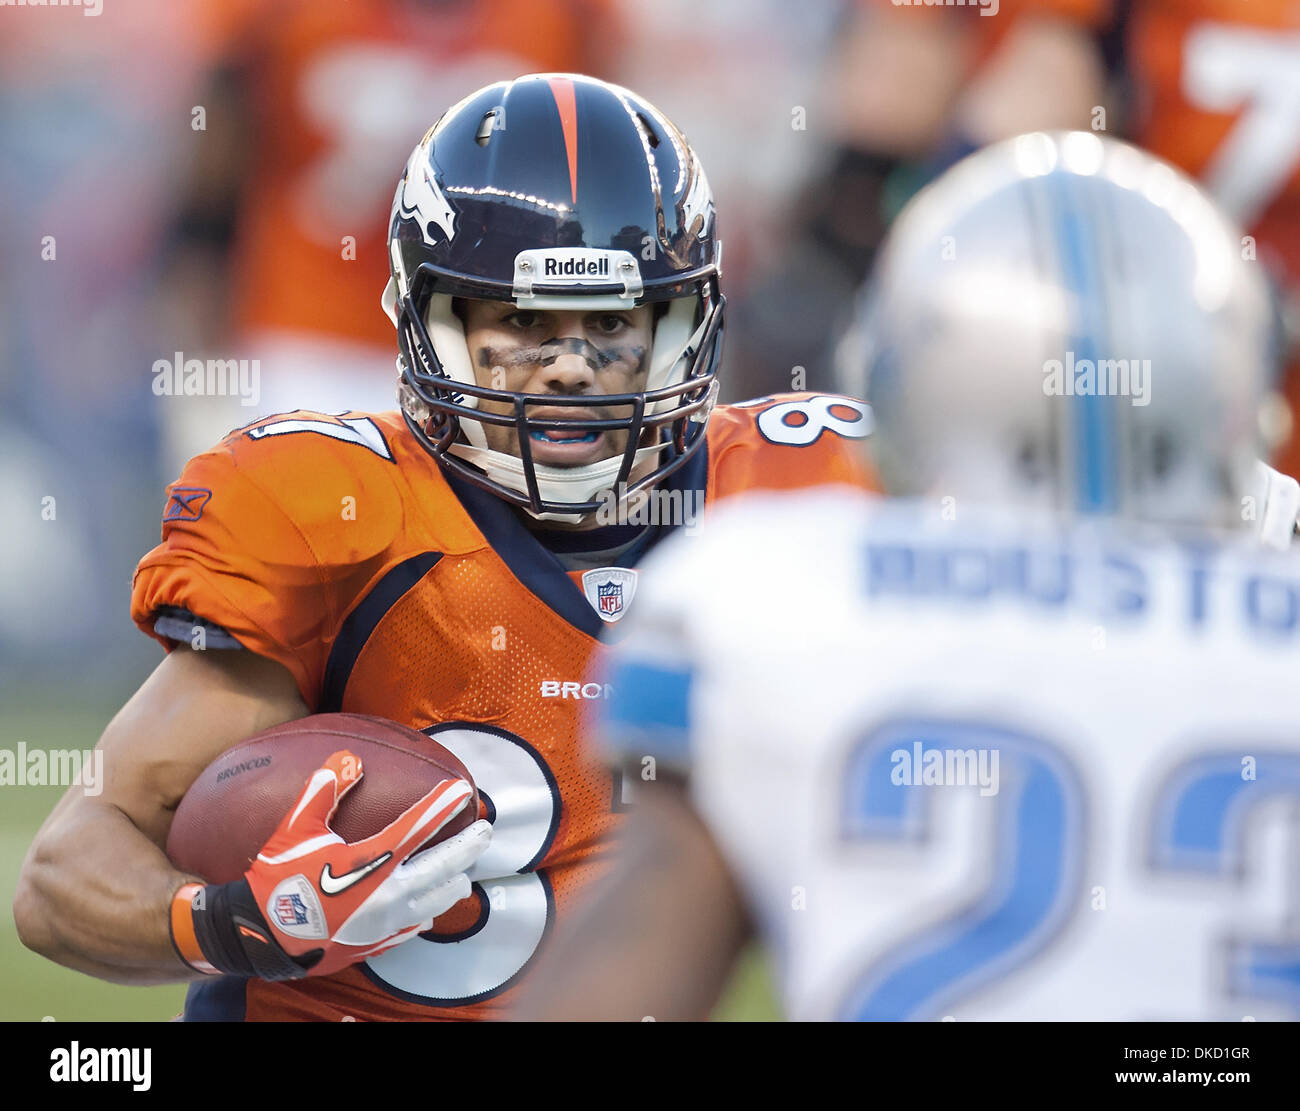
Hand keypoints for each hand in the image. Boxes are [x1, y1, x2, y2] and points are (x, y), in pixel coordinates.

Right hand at [170, 750, 490, 979]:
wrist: (258, 938)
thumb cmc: (277, 881)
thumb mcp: (295, 829)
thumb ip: (323, 792)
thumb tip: (348, 759)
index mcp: (373, 861)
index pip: (420, 826)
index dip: (443, 805)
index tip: (463, 791)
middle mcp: (390, 893)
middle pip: (444, 867)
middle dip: (468, 846)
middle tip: (485, 831)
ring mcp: (387, 923)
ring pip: (438, 901)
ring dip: (452, 882)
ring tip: (461, 871)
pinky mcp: (378, 944)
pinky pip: (415, 926)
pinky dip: (428, 911)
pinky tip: (429, 908)